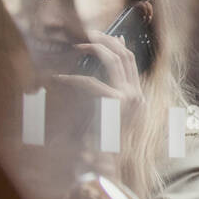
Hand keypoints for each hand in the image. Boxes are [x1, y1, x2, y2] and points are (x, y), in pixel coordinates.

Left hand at [53, 28, 146, 181]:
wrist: (105, 165)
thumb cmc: (102, 144)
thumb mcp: (108, 117)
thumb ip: (108, 95)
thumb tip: (98, 75)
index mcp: (139, 98)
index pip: (133, 62)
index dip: (119, 46)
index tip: (107, 35)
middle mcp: (138, 96)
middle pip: (126, 56)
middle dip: (107, 40)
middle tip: (88, 33)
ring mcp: (130, 98)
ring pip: (114, 61)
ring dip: (94, 49)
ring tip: (77, 46)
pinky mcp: (115, 103)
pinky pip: (91, 82)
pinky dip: (73, 79)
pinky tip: (59, 79)